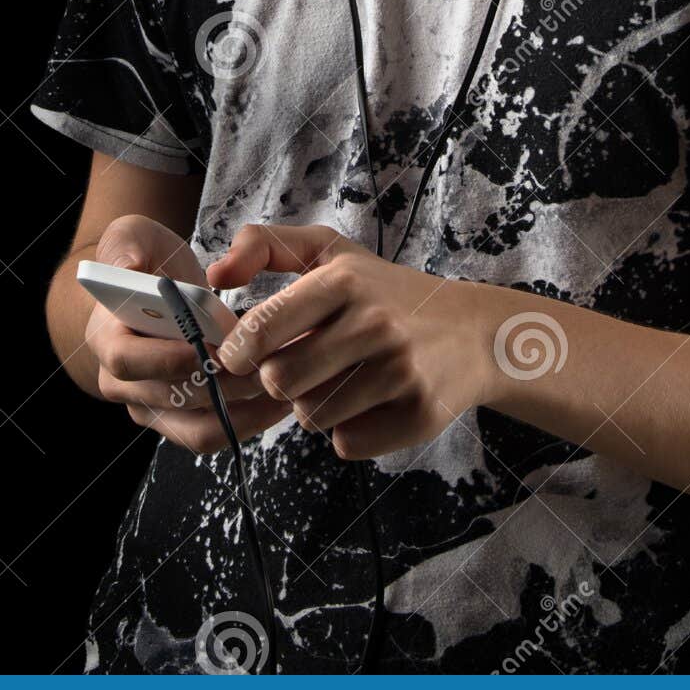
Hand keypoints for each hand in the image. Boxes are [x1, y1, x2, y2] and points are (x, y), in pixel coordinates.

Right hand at [86, 213, 290, 453]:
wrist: (151, 295)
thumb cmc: (143, 262)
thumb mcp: (131, 237)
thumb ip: (125, 247)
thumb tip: (128, 267)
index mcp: (106, 338)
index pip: (127, 360)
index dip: (166, 358)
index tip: (210, 347)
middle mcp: (122, 383)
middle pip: (172, 398)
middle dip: (222, 384)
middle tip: (266, 364)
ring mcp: (152, 408)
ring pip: (198, 429)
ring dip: (243, 411)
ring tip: (282, 384)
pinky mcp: (180, 421)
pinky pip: (214, 434)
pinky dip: (249, 422)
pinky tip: (280, 399)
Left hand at [206, 223, 494, 458]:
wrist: (474, 332)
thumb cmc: (387, 291)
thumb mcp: (332, 252)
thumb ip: (266, 245)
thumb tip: (215, 274)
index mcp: (346, 280)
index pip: (261, 328)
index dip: (237, 351)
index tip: (239, 355)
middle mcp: (374, 323)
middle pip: (280, 381)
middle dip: (280, 380)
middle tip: (302, 365)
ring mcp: (400, 371)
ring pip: (311, 417)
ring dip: (315, 405)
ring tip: (342, 380)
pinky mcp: (418, 413)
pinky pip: (347, 443)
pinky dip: (350, 431)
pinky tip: (371, 403)